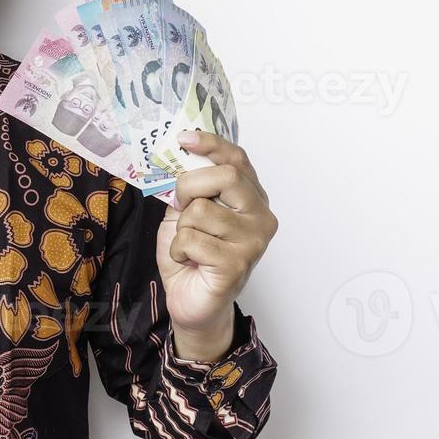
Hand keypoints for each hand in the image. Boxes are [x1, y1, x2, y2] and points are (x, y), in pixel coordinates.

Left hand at [156, 130, 278, 360]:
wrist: (191, 300)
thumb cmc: (191, 255)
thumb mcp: (184, 211)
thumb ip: (189, 187)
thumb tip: (178, 156)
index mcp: (250, 198)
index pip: (237, 159)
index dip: (211, 144)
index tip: (185, 138)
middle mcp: (260, 216)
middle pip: (224, 176)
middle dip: (189, 187)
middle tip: (181, 207)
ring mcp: (253, 241)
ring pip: (201, 210)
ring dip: (181, 227)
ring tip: (188, 243)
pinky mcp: (237, 263)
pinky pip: (192, 239)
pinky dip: (178, 249)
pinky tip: (188, 260)